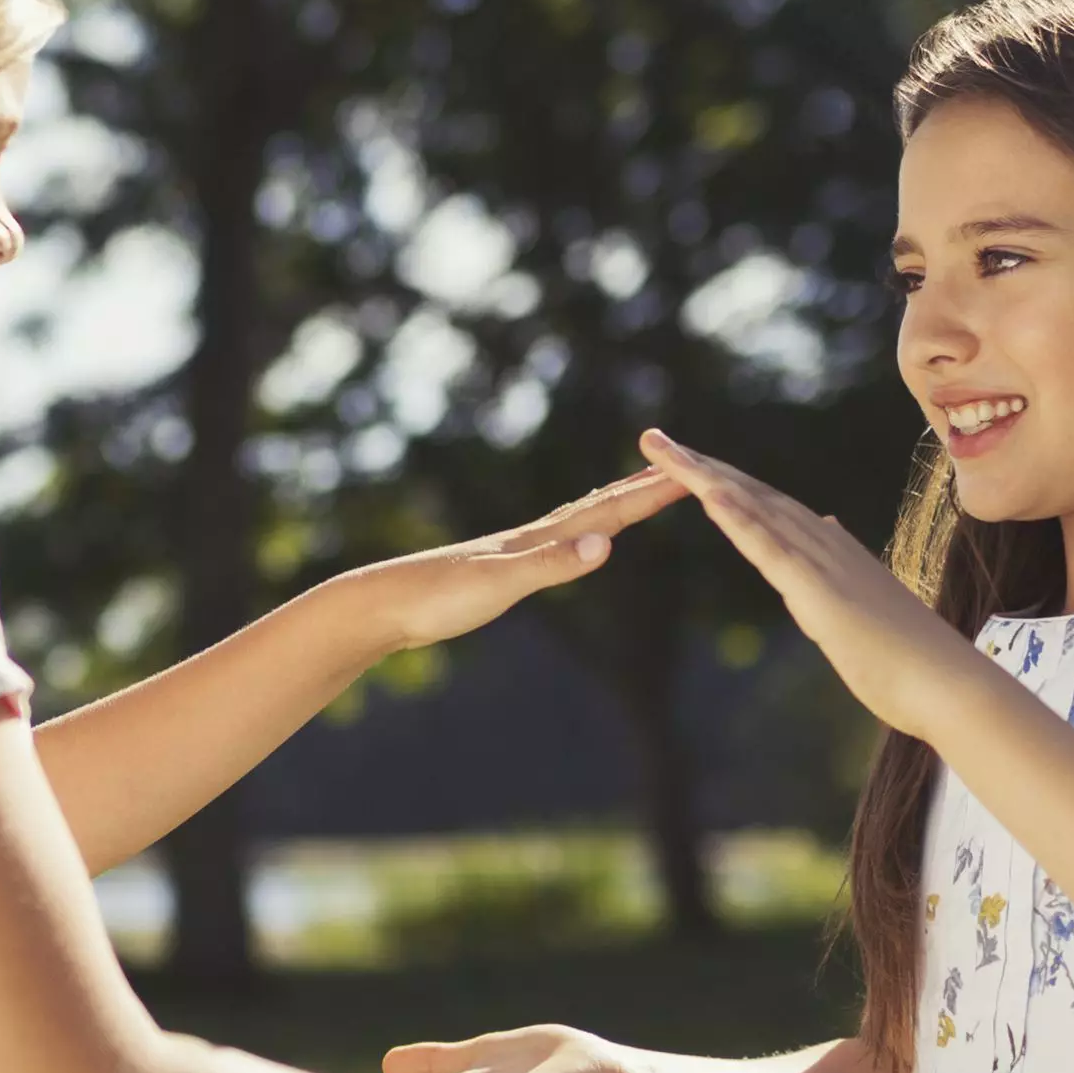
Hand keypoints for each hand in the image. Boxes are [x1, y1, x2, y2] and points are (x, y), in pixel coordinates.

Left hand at [345, 463, 697, 653]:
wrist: (379, 605)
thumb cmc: (436, 597)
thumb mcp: (500, 585)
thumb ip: (553, 565)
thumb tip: (608, 544)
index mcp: (539, 539)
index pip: (609, 512)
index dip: (651, 496)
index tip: (693, 474)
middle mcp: (530, 537)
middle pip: (598, 506)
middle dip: (642, 489)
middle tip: (684, 468)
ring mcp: (514, 550)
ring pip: (576, 519)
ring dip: (612, 503)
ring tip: (637, 489)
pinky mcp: (497, 570)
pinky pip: (555, 541)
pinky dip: (578, 531)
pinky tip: (574, 538)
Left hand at [638, 429, 990, 738]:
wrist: (946, 684)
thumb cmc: (907, 655)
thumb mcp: (860, 599)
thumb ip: (838, 565)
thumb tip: (826, 525)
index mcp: (828, 549)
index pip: (763, 504)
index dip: (721, 479)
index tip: (681, 460)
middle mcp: (823, 543)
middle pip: (749, 493)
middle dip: (698, 466)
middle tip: (651, 438)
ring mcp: (821, 564)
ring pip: (753, 508)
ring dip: (704, 478)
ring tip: (662, 452)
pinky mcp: (818, 593)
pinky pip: (770, 548)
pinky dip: (738, 519)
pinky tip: (707, 496)